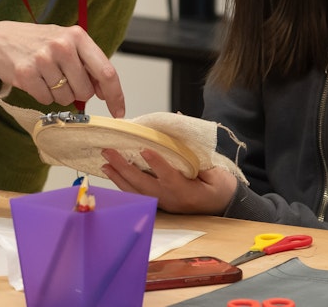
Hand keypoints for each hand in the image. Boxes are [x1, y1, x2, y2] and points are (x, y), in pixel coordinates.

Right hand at [0, 21, 124, 117]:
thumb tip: (105, 92)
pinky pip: (46, 100)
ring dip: (58, 93)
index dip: (115, 96)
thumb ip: (89, 64)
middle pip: (85, 91)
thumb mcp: (68, 44)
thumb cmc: (40, 43)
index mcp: (78, 36)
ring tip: (46, 75)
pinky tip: (35, 79)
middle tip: (63, 78)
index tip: (119, 112)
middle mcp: (62, 45)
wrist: (0, 40)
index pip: (106, 71)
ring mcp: (43, 58)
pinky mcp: (26, 73)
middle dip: (77, 92)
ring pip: (65, 98)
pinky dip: (42, 95)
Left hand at [101, 147, 236, 214]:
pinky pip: (138, 195)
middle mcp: (172, 200)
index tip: (145, 149)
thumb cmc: (220, 186)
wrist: (223, 207)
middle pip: (145, 185)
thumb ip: (197, 150)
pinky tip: (112, 174)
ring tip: (105, 163)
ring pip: (137, 192)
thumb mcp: (216, 169)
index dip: (157, 164)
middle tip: (109, 153)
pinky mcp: (159, 204)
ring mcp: (164, 204)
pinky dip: (124, 184)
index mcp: (189, 191)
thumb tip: (178, 119)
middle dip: (125, 169)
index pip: (170, 177)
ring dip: (119, 177)